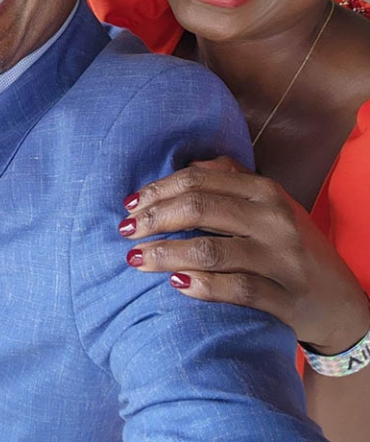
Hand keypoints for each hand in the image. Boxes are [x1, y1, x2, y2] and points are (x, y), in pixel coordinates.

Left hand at [119, 156, 369, 353]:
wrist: (342, 303)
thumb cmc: (293, 247)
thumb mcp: (270, 205)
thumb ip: (231, 178)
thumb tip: (186, 165)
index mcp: (264, 190)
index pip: (199, 179)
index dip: (158, 190)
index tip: (129, 204)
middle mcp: (274, 219)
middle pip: (200, 208)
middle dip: (154, 218)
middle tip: (125, 231)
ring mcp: (282, 259)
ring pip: (211, 249)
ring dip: (166, 253)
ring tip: (136, 260)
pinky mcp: (287, 298)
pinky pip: (237, 289)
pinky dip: (202, 285)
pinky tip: (175, 285)